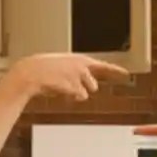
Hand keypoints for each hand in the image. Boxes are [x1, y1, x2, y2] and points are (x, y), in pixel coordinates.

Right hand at [4, 53, 128, 100]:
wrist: (30, 73)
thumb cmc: (43, 70)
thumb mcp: (63, 66)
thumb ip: (76, 72)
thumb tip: (84, 85)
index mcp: (80, 59)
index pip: (103, 66)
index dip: (116, 71)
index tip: (126, 74)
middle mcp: (83, 66)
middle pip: (93, 84)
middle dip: (84, 87)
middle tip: (69, 84)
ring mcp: (79, 76)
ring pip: (86, 92)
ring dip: (75, 92)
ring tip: (60, 85)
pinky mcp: (75, 86)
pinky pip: (78, 97)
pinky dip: (69, 97)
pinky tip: (58, 90)